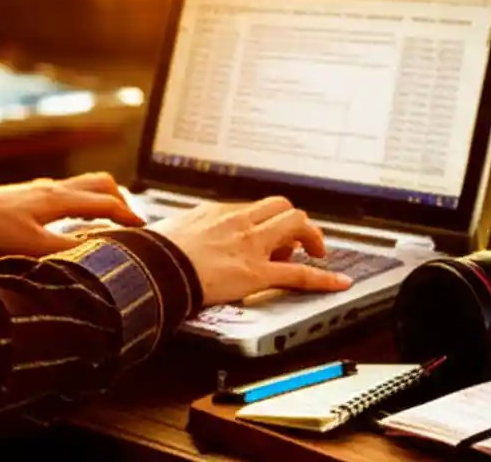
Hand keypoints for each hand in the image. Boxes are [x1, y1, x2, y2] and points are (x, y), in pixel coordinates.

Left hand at [0, 173, 142, 256]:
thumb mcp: (30, 246)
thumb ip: (67, 249)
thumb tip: (100, 253)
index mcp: (60, 198)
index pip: (107, 203)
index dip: (130, 217)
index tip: (145, 230)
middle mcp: (55, 188)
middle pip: (102, 184)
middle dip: (122, 200)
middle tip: (132, 222)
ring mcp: (42, 189)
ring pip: (85, 185)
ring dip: (103, 199)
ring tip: (110, 220)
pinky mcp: (30, 195)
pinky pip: (70, 191)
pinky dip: (84, 202)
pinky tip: (74, 221)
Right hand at [150, 197, 352, 305]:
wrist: (153, 269)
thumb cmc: (153, 253)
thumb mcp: (169, 230)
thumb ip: (182, 230)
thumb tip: (172, 234)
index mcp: (217, 212)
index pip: (254, 209)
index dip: (267, 222)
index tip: (269, 235)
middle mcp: (238, 222)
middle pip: (282, 207)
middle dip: (296, 223)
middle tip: (300, 241)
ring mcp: (250, 246)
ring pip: (296, 226)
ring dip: (311, 238)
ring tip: (316, 254)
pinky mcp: (256, 273)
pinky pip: (299, 274)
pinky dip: (323, 278)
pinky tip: (337, 282)